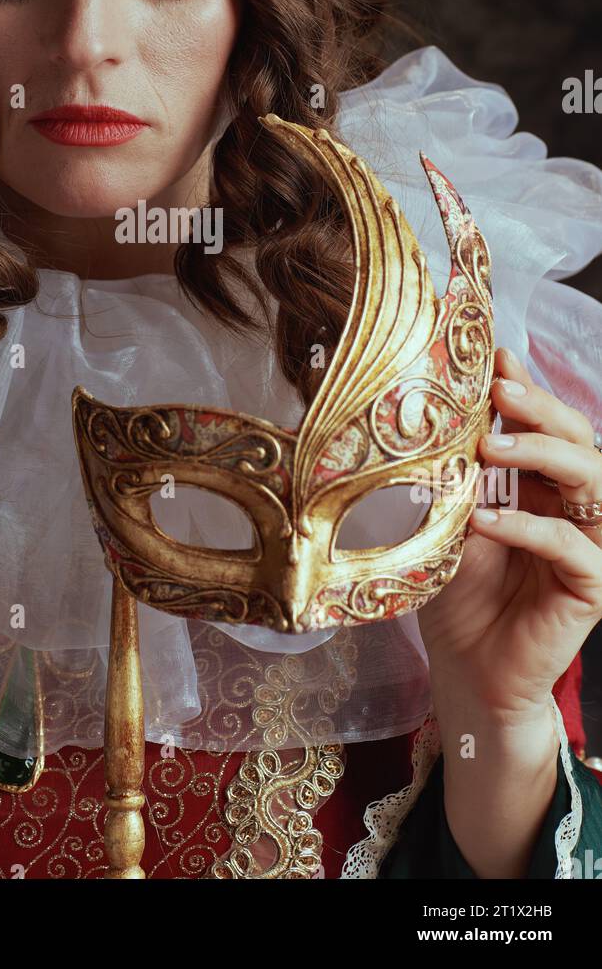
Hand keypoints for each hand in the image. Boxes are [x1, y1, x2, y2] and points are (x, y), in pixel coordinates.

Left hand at [417, 345, 601, 727]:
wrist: (466, 668)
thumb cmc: (458, 593)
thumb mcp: (450, 518)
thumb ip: (459, 471)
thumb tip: (439, 410)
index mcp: (545, 485)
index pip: (550, 425)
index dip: (528, 389)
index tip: (496, 358)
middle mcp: (576, 508)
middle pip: (581, 440)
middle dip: (541, 409)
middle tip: (500, 393)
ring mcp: (590, 546)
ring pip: (593, 482)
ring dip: (542, 455)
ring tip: (491, 447)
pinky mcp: (593, 588)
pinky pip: (572, 546)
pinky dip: (530, 527)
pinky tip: (488, 520)